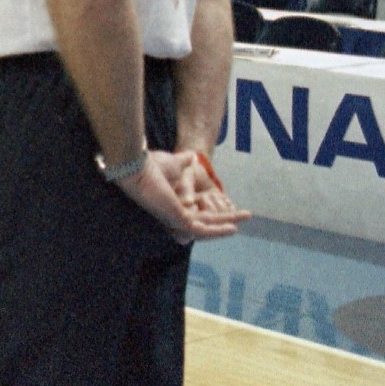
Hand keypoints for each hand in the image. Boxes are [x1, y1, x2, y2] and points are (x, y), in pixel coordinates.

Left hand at [116, 151, 250, 243]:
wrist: (138, 166)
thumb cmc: (149, 165)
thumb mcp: (174, 164)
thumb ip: (183, 163)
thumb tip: (191, 155)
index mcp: (173, 205)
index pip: (198, 213)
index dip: (215, 211)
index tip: (230, 205)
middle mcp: (174, 216)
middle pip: (206, 221)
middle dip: (226, 218)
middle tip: (246, 215)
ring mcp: (176, 219)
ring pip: (208, 226)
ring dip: (228, 222)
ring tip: (247, 216)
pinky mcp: (178, 220)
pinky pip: (203, 230)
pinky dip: (219, 230)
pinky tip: (234, 228)